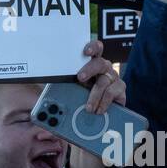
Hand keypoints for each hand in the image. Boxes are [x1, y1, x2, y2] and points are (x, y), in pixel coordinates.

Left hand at [69, 39, 125, 167]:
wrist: (96, 121)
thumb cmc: (82, 102)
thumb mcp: (71, 94)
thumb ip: (62, 91)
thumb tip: (45, 97)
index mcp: (91, 65)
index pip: (95, 49)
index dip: (92, 47)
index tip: (85, 52)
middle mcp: (104, 69)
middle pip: (100, 62)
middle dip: (89, 69)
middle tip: (79, 78)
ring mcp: (114, 79)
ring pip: (105, 80)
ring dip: (95, 95)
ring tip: (88, 108)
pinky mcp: (121, 90)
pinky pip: (114, 92)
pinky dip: (104, 102)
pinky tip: (99, 110)